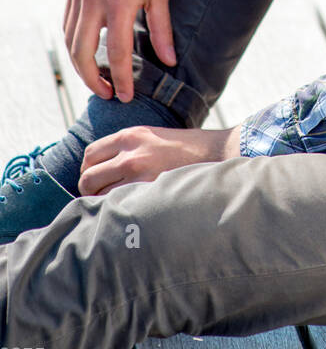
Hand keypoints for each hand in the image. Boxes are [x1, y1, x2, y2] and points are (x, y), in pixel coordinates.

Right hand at [64, 0, 173, 102]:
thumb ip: (161, 27)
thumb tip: (169, 60)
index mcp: (120, 2)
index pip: (117, 53)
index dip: (121, 79)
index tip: (125, 96)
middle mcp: (93, 0)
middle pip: (82, 53)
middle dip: (93, 80)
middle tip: (109, 93)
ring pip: (70, 40)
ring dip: (81, 65)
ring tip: (98, 78)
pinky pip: (68, 23)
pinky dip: (74, 42)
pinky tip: (88, 50)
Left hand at [78, 125, 242, 196]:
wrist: (215, 152)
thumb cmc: (184, 148)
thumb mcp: (152, 136)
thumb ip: (127, 148)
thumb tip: (103, 170)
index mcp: (130, 135)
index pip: (90, 154)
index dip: (88, 169)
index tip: (96, 179)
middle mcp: (130, 152)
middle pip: (88, 176)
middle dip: (89, 191)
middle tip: (101, 198)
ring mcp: (138, 172)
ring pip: (98, 195)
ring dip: (101, 204)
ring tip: (114, 207)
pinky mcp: (149, 189)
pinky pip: (118, 205)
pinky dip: (116, 211)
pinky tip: (126, 213)